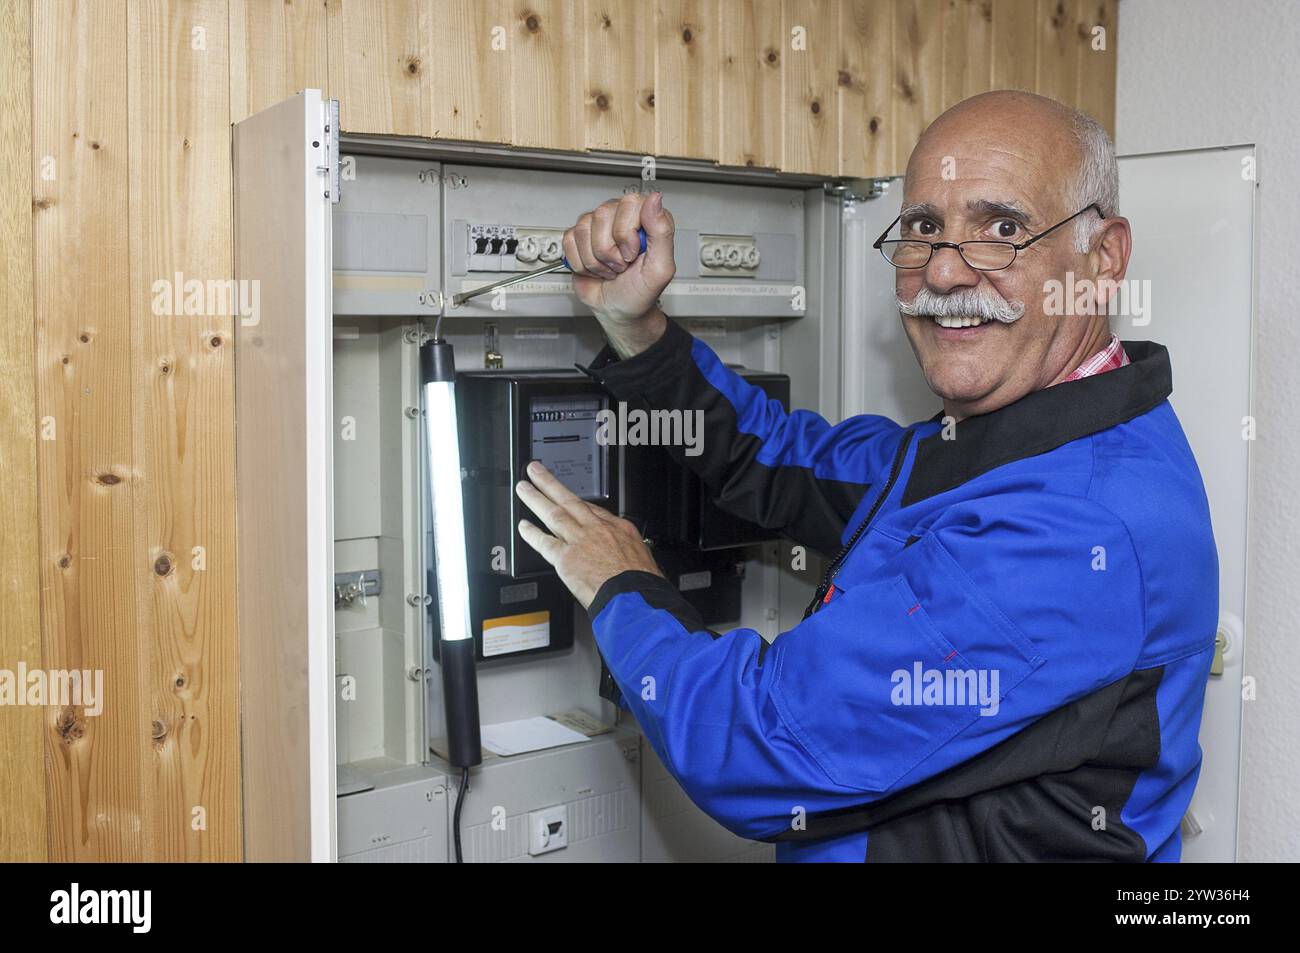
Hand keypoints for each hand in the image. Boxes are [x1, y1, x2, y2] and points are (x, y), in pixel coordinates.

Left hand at [515, 460, 662, 609]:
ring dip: (536, 499)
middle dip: (550, 484)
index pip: (594, 510)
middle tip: (536, 471)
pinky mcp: (566, 558)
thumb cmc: (643, 585)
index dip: (577, 502)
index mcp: (620, 530)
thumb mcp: (644, 560)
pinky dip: (532, 534)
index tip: (566, 496)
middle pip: (570, 501)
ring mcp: (581, 542)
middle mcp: (598, 530)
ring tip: (524, 488)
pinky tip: (523, 527)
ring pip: (554, 514)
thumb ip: (629, 557)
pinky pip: (545, 542)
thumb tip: (626, 564)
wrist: (635, 597)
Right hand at [562, 192, 674, 355]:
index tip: (633, 254)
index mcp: (646, 218)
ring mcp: (598, 225)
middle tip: (621, 264)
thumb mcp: (660, 268)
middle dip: (610, 251)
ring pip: (583, 228)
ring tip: (609, 267)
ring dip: (596, 260)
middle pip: (602, 215)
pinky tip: (595, 268)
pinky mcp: (579, 238)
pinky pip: (569, 240)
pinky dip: (581, 263)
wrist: (619, 309)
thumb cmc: (640, 291)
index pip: (629, 204)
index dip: (626, 234)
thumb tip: (655, 199)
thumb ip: (662, 231)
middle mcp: (622, 216)